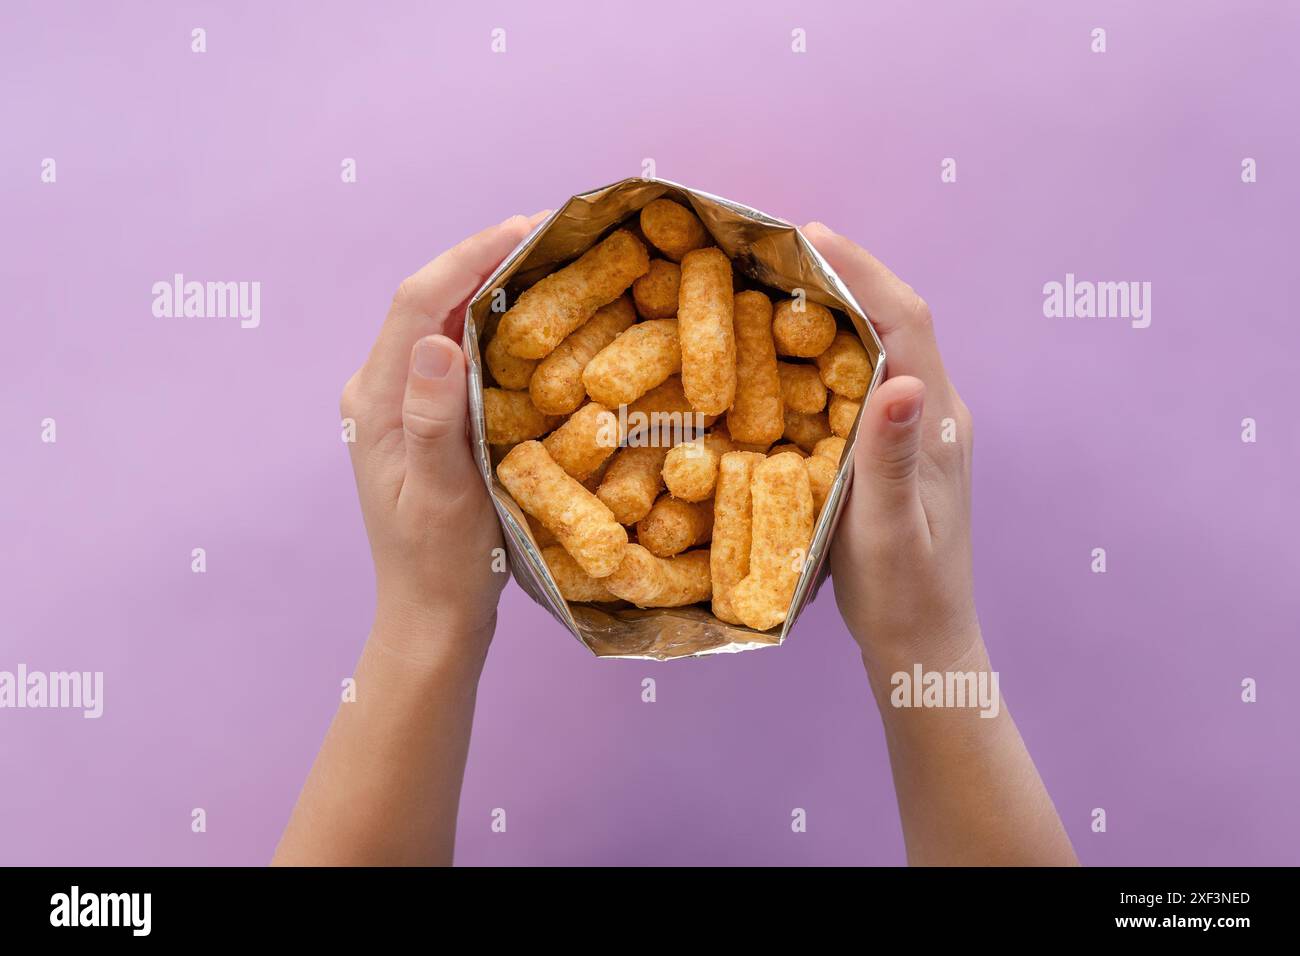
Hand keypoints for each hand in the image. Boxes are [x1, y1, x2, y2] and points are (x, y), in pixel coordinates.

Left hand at [340, 212, 546, 663]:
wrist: (430, 615)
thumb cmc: (441, 564)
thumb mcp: (442, 495)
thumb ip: (435, 418)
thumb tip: (438, 342)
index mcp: (375, 402)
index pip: (418, 304)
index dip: (470, 257)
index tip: (527, 228)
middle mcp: (378, 391)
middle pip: (427, 301)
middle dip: (483, 259)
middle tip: (550, 233)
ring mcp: (399, 403)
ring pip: (441, 321)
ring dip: (488, 285)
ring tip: (546, 259)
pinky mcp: (422, 417)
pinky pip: (454, 352)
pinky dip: (491, 324)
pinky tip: (529, 316)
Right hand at [804, 223, 979, 674]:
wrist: (923, 643)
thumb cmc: (905, 595)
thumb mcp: (889, 531)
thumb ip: (892, 457)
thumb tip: (903, 380)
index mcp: (938, 421)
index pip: (905, 321)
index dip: (861, 271)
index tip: (808, 235)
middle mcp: (936, 412)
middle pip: (896, 319)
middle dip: (846, 274)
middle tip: (782, 248)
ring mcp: (921, 429)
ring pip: (883, 344)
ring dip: (839, 305)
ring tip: (781, 281)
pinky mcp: (901, 448)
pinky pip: (867, 377)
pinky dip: (831, 349)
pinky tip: (792, 351)